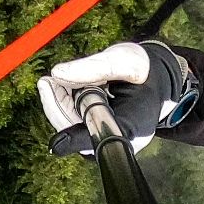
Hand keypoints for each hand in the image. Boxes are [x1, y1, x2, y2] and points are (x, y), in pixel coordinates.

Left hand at [36, 40, 197, 154]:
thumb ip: (93, 66)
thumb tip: (57, 74)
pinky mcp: (96, 137)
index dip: (78, 140)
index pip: (103, 136)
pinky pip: (73, 124)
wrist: (156, 81)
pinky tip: (75, 89)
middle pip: (78, 131)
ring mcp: (106, 141)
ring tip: (67, 80)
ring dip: (61, 102)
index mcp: (134, 124)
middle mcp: (118, 141)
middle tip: (47, 81)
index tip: (56, 143)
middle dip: (59, 105)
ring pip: (71, 128)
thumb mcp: (125, 59)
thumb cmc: (145, 72)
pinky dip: (67, 104)